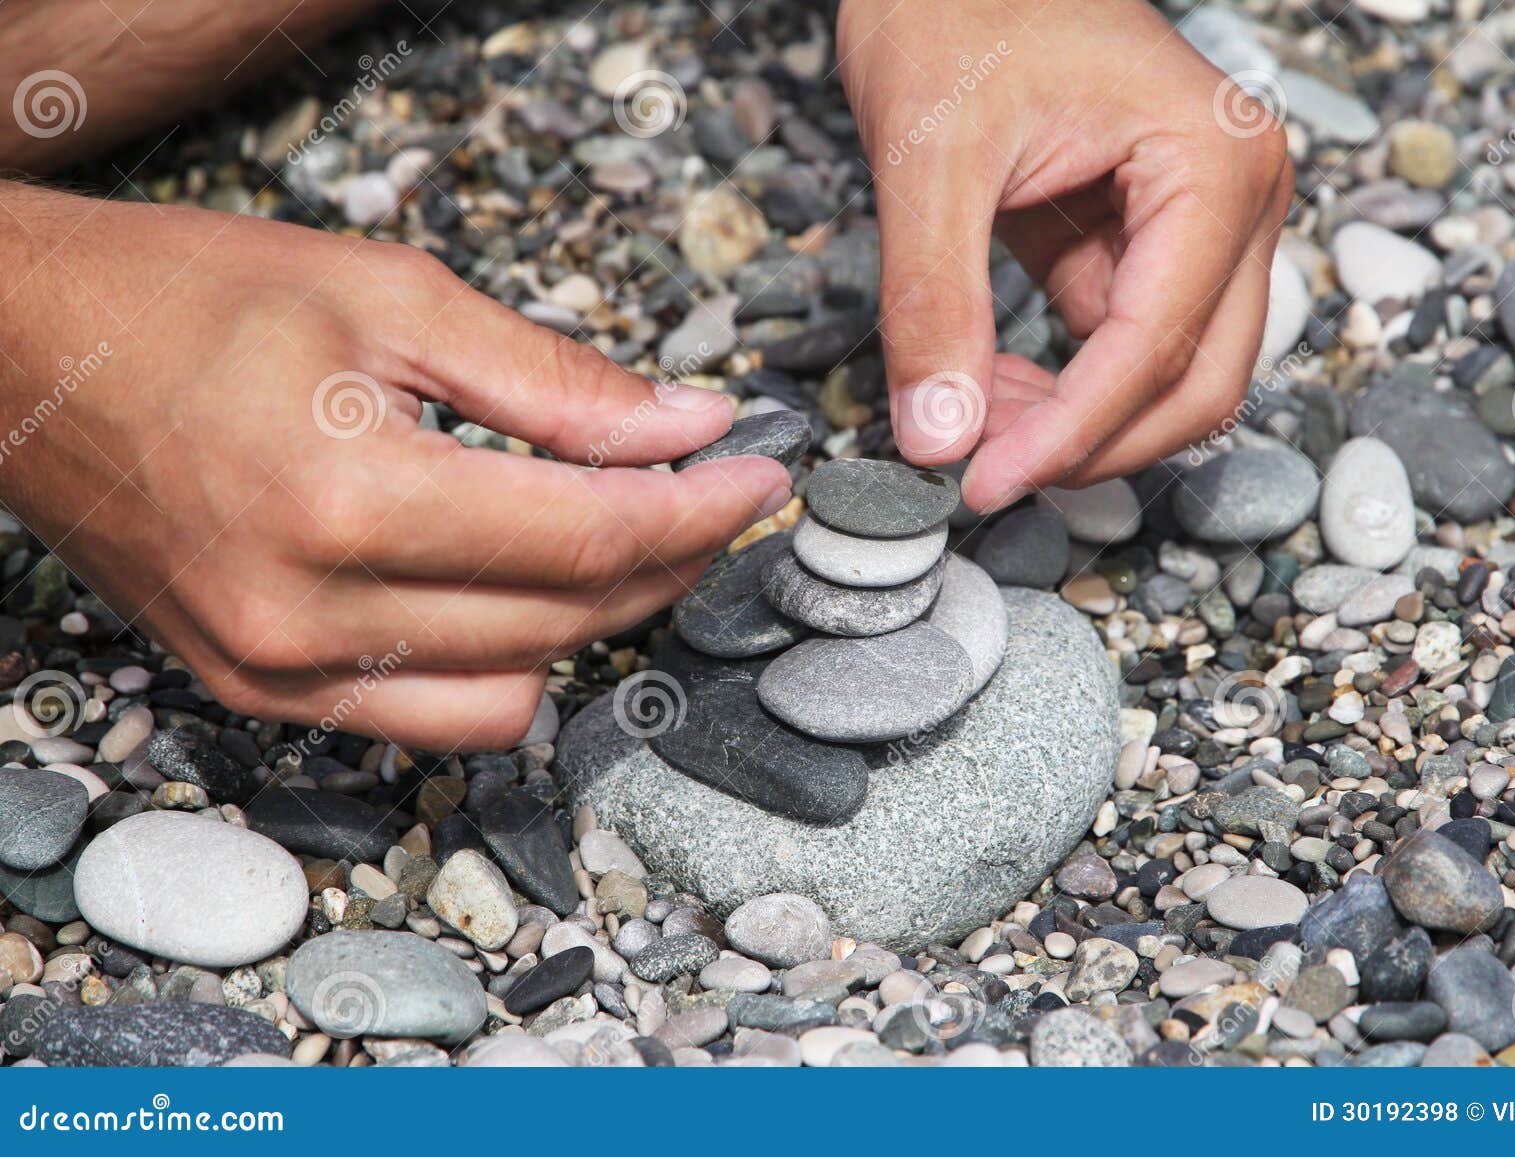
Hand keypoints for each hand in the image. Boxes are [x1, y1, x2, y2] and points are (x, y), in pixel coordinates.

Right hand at [0, 183, 790, 748]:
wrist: (17, 356)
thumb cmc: (190, 301)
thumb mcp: (389, 299)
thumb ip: (555, 380)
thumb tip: (686, 424)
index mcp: (348, 498)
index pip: (585, 539)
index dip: (696, 511)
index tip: (757, 473)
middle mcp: (312, 613)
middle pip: (566, 620)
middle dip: (667, 558)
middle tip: (706, 491)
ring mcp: (280, 672)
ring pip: (516, 689)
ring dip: (592, 619)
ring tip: (616, 535)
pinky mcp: (258, 692)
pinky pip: (434, 716)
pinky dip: (504, 662)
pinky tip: (519, 590)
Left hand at [837, 0, 1292, 508]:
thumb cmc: (956, 7)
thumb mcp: (930, 158)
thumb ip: (932, 304)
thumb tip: (938, 439)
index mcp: (1214, 164)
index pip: (1161, 345)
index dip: (1072, 434)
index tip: (982, 482)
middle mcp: (1236, 199)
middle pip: (1199, 383)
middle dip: (1090, 444)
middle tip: (979, 471)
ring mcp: (1201, 226)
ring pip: (1169, 379)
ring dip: (1074, 422)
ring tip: (965, 413)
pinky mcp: (1146, 244)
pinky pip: (1121, 349)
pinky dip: (1059, 389)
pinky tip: (983, 385)